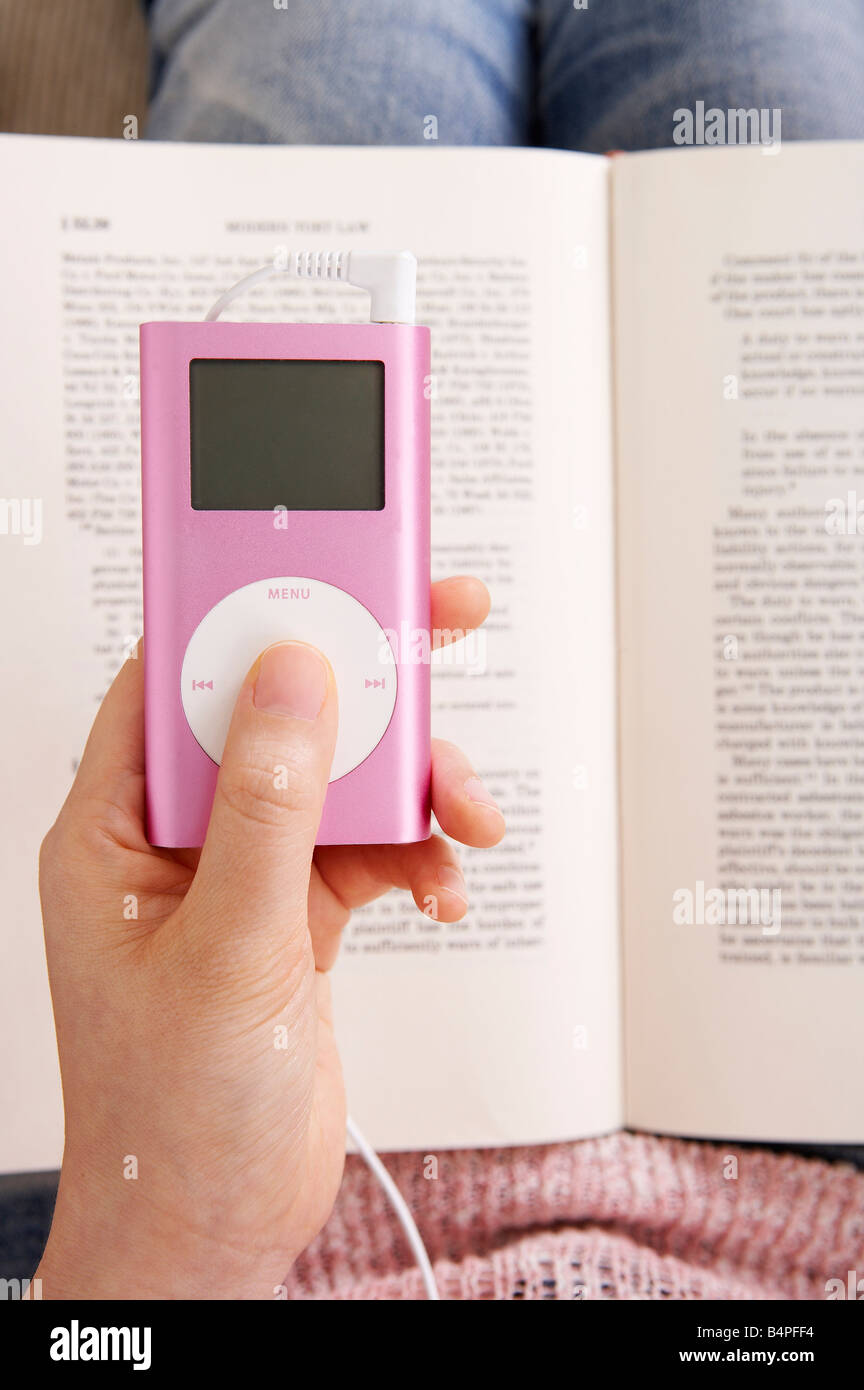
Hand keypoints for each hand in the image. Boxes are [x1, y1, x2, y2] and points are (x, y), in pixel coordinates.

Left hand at [34, 576, 502, 1298]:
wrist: (216, 1228)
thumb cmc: (171, 1117)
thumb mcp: (226, 950)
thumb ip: (266, 809)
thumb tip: (290, 679)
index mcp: (117, 832)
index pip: (171, 678)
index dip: (243, 609)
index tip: (320, 561)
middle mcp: (180, 840)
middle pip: (276, 711)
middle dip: (363, 678)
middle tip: (439, 617)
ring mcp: (246, 873)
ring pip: (341, 777)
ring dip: (414, 786)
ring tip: (466, 817)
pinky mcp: (301, 911)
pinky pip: (372, 845)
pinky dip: (419, 854)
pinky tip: (441, 885)